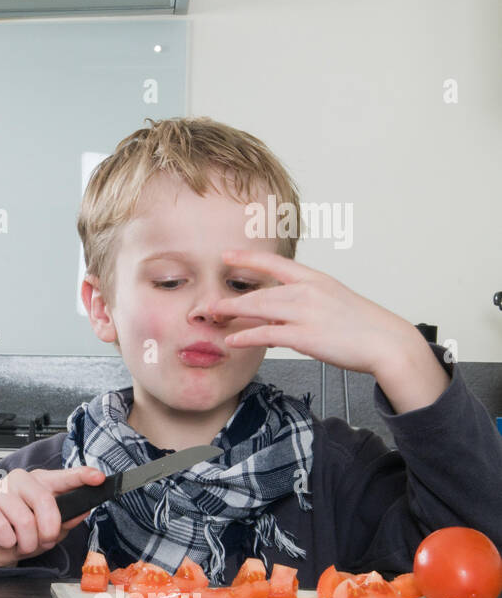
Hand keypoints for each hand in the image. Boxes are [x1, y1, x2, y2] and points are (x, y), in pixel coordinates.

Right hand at [0, 466, 107, 567]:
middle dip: (48, 529)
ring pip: (23, 519)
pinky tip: (4, 540)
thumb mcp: (46, 532)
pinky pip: (1, 526)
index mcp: (38, 483)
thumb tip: (82, 510)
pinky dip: (7, 541)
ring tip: (21, 543)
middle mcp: (18, 481)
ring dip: (26, 541)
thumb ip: (65, 520)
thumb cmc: (18, 535)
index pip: (62, 476)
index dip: (81, 476)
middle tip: (44, 540)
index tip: (98, 478)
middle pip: (44, 500)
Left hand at [211, 249, 423, 377]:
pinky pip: (268, 334)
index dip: (248, 258)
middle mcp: (309, 291)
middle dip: (230, 298)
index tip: (227, 255)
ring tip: (212, 317)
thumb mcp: (331, 304)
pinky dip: (247, 337)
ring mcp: (307, 313)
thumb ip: (301, 305)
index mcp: (315, 280)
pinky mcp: (307, 336)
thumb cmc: (362, 325)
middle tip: (208, 304)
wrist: (388, 342)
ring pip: (260, 309)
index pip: (275, 263)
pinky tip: (233, 340)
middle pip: (260, 291)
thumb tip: (275, 315)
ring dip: (232, 313)